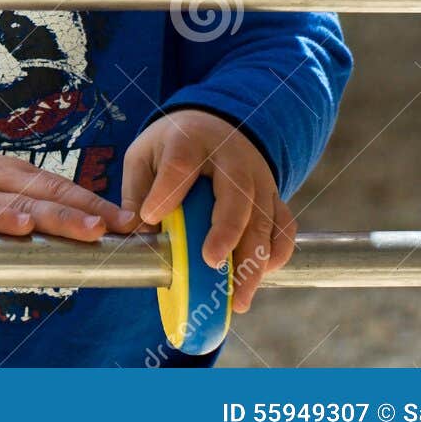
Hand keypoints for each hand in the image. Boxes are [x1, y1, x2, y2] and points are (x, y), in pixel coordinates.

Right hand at [0, 147, 139, 238]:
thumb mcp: (4, 189)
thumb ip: (38, 206)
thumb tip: (90, 229)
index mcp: (18, 173)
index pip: (62, 187)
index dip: (95, 203)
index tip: (128, 222)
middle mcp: (0, 180)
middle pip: (46, 194)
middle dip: (82, 211)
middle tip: (112, 226)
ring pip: (20, 205)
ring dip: (55, 218)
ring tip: (86, 229)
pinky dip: (2, 222)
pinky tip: (22, 229)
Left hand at [121, 109, 296, 313]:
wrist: (216, 125)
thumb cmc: (173, 146)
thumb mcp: (144, 156)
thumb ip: (138, 192)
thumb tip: (136, 233)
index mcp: (189, 141)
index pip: (180, 164)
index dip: (168, 191)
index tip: (152, 218)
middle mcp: (231, 159)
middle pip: (236, 195)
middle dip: (227, 232)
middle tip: (211, 265)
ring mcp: (258, 178)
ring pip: (264, 219)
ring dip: (254, 260)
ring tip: (238, 297)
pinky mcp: (274, 197)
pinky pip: (284, 227)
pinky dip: (275, 255)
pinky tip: (258, 277)